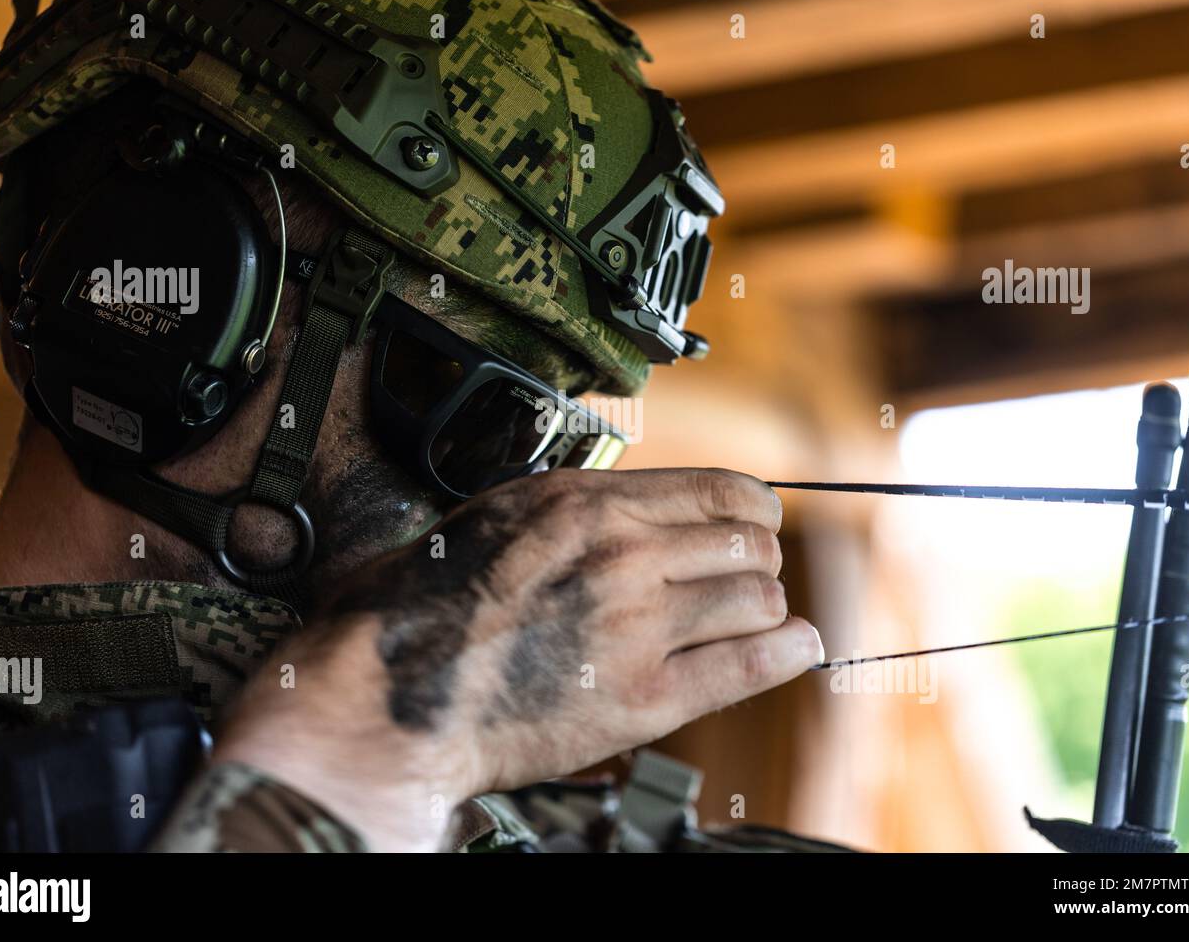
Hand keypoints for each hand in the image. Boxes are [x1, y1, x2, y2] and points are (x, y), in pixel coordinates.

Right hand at [212, 468, 822, 849]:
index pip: (720, 489)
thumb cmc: (425, 607)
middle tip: (744, 581)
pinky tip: (797, 648)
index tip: (754, 524)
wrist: (391, 695)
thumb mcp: (497, 518)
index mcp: (587, 504)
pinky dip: (787, 653)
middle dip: (754, 562)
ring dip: (762, 609)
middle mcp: (623, 555)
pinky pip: (749, 665)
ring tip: (755, 621)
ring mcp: (636, 626)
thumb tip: (628, 508)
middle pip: (749, 544)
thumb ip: (573, 509)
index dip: (751, 509)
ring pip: (757, 599)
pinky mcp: (641, 698)